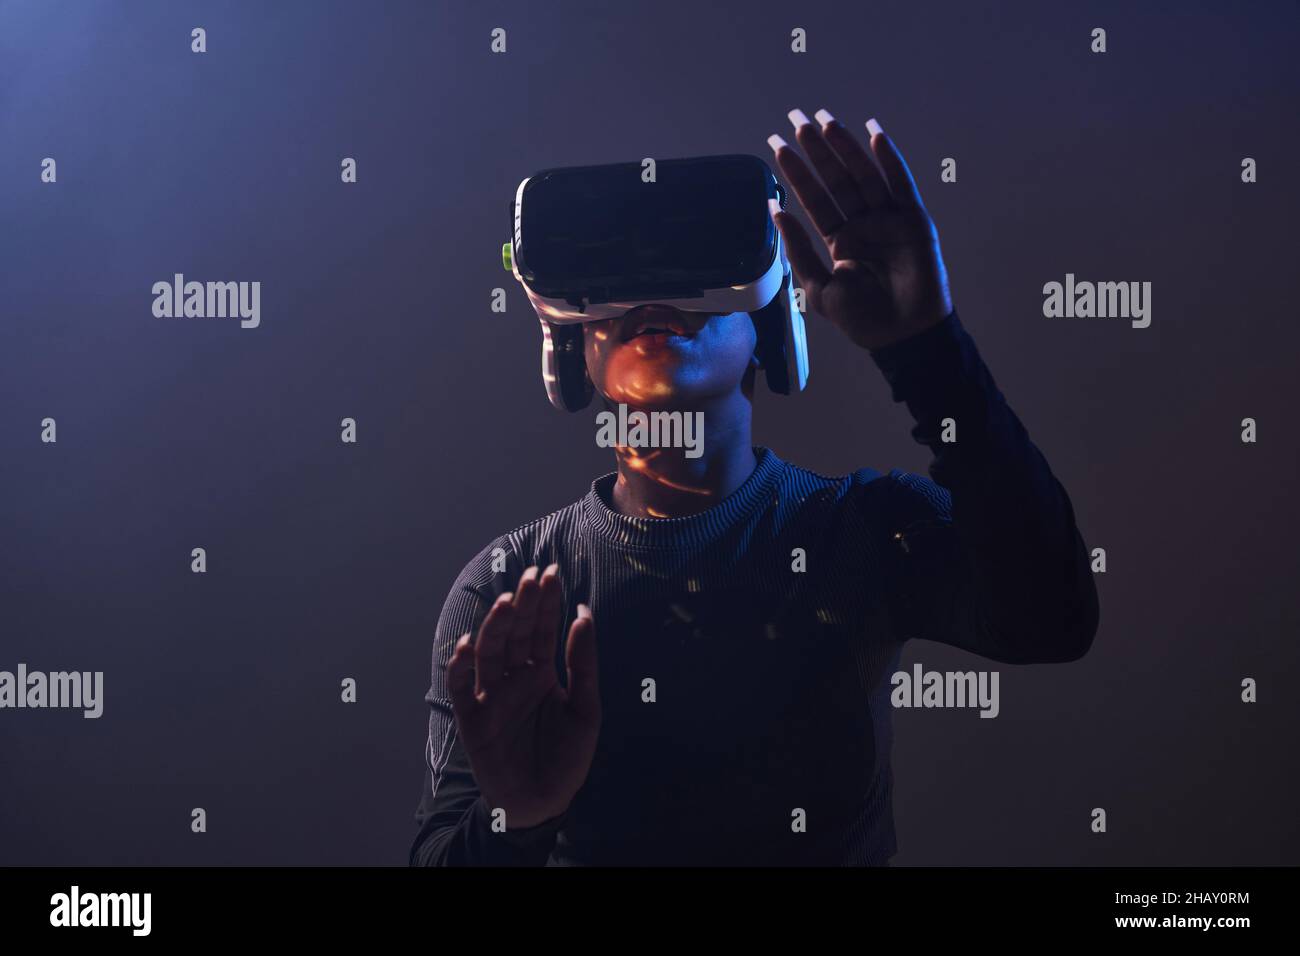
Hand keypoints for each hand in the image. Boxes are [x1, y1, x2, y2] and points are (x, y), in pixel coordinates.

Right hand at [447, 565, 600, 829]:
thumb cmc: (567, 758)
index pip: (541, 629)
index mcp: (541, 672)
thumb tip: (585, 614)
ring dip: (495, 626)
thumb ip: (583, 664)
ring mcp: (490, 695)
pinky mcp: (471, 719)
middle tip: (532, 576)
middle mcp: (514, 678)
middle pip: (515, 634)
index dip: (546, 602)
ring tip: (506, 602)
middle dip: (523, 604)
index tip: (551, 572)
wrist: (543, 803)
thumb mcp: (586, 709)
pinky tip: (467, 646)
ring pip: (489, 653)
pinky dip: (460, 667)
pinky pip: (460, 688)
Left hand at [768, 109, 953, 350]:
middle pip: (836, 179)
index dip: (797, 173)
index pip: (815, 199)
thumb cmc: (862, 318)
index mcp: (840, 238)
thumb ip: (798, 248)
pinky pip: (900, 184)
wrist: (900, 335)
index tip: (777, 147)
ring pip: (863, 175)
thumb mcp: (818, 286)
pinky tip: (874, 135)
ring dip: (845, 147)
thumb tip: (774, 211)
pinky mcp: (914, 220)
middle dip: (816, 150)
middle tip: (795, 119)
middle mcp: (863, 224)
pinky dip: (889, 159)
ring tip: (824, 122)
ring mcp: (888, 220)